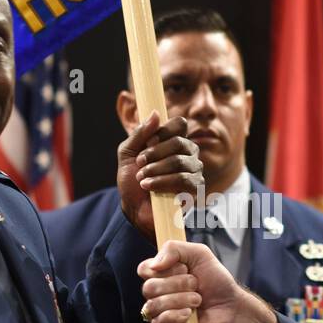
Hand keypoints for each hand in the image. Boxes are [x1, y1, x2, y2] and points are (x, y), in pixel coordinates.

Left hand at [118, 112, 202, 241]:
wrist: (134, 208)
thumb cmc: (132, 181)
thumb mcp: (127, 154)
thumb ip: (139, 134)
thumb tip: (155, 113)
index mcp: (174, 141)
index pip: (179, 124)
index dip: (163, 131)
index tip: (147, 143)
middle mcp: (188, 153)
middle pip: (179, 142)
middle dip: (155, 154)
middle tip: (140, 163)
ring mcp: (194, 170)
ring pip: (179, 162)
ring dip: (155, 170)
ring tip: (142, 179)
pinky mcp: (195, 188)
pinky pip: (183, 180)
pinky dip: (162, 182)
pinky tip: (149, 187)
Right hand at [138, 240, 278, 322]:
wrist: (232, 308)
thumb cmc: (217, 283)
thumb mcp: (200, 254)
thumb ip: (174, 248)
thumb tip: (154, 264)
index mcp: (162, 275)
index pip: (144, 269)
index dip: (162, 268)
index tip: (183, 269)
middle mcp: (157, 294)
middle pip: (149, 287)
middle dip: (178, 284)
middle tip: (196, 285)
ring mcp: (159, 314)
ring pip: (154, 305)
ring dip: (181, 300)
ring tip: (198, 301)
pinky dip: (175, 316)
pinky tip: (189, 315)